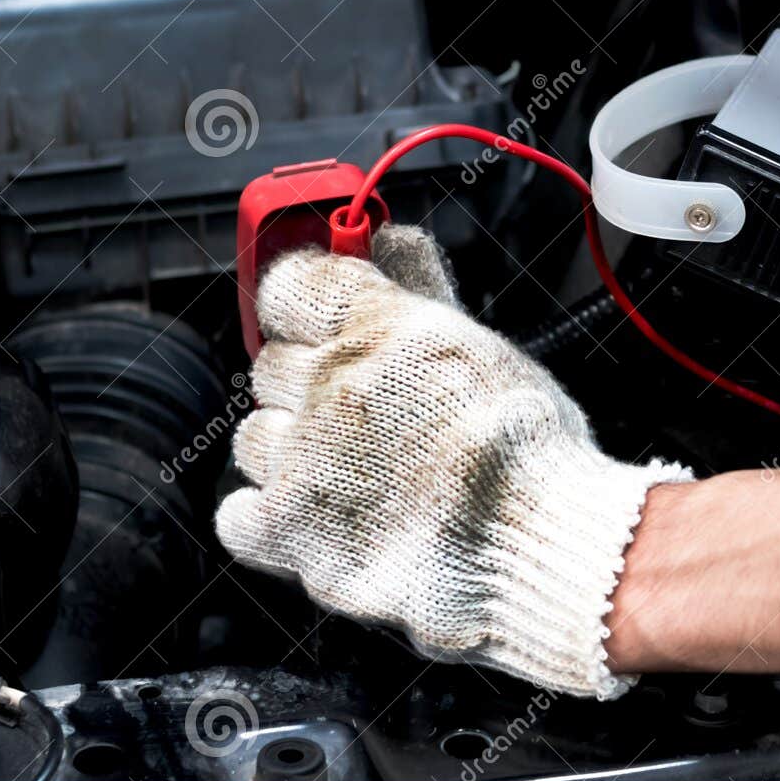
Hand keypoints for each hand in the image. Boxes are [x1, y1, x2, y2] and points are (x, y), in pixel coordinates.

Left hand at [215, 224, 688, 698]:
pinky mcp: (290, 529)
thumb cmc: (528, 448)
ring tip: (355, 473)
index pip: (289, 284)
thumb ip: (420, 286)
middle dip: (311, 385)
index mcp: (378, 325)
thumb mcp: (484, 344)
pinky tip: (323, 517)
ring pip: (255, 437)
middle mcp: (332, 382)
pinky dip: (270, 518)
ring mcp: (304, 457)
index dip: (301, 305)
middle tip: (368, 416)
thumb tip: (390, 237)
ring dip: (292, 452)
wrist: (540, 542)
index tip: (314, 321)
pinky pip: (238, 513)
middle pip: (272, 365)